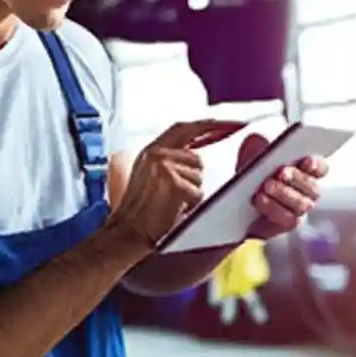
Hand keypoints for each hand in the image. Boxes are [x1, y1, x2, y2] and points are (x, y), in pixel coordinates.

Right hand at [110, 120, 245, 249]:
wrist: (126, 233)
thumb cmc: (140, 211)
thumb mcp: (150, 176)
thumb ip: (170, 161)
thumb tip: (197, 159)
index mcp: (151, 150)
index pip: (184, 128)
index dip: (206, 125)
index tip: (229, 123)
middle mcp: (156, 153)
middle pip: (196, 158)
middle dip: (194, 178)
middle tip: (178, 196)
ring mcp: (163, 165)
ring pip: (199, 176)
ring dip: (191, 193)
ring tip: (171, 204)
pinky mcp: (172, 182)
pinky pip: (197, 193)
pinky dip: (190, 205)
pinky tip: (174, 211)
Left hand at [236, 133, 329, 240]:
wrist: (237, 192)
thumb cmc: (253, 166)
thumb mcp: (256, 147)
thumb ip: (265, 142)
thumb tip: (267, 146)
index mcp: (308, 168)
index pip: (321, 167)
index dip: (316, 164)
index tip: (306, 161)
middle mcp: (309, 190)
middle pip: (313, 187)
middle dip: (298, 178)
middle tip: (282, 172)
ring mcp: (300, 208)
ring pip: (302, 204)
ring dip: (285, 194)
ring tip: (267, 185)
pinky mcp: (287, 223)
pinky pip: (288, 220)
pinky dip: (274, 209)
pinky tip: (260, 199)